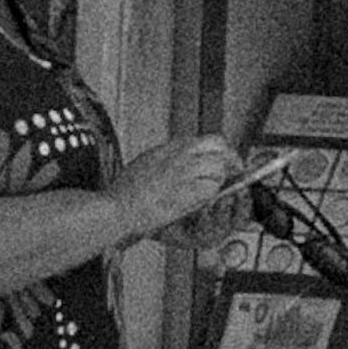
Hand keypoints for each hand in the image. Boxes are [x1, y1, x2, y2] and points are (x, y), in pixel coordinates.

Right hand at [108, 135, 248, 242]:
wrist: (115, 209)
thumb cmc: (124, 194)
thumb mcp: (146, 164)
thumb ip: (168, 159)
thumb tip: (188, 160)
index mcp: (167, 148)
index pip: (207, 139)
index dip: (221, 150)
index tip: (224, 160)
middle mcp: (176, 155)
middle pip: (219, 144)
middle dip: (229, 158)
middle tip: (232, 172)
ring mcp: (181, 171)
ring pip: (218, 166)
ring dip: (219, 180)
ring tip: (211, 191)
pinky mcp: (184, 191)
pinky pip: (211, 188)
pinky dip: (211, 195)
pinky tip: (200, 201)